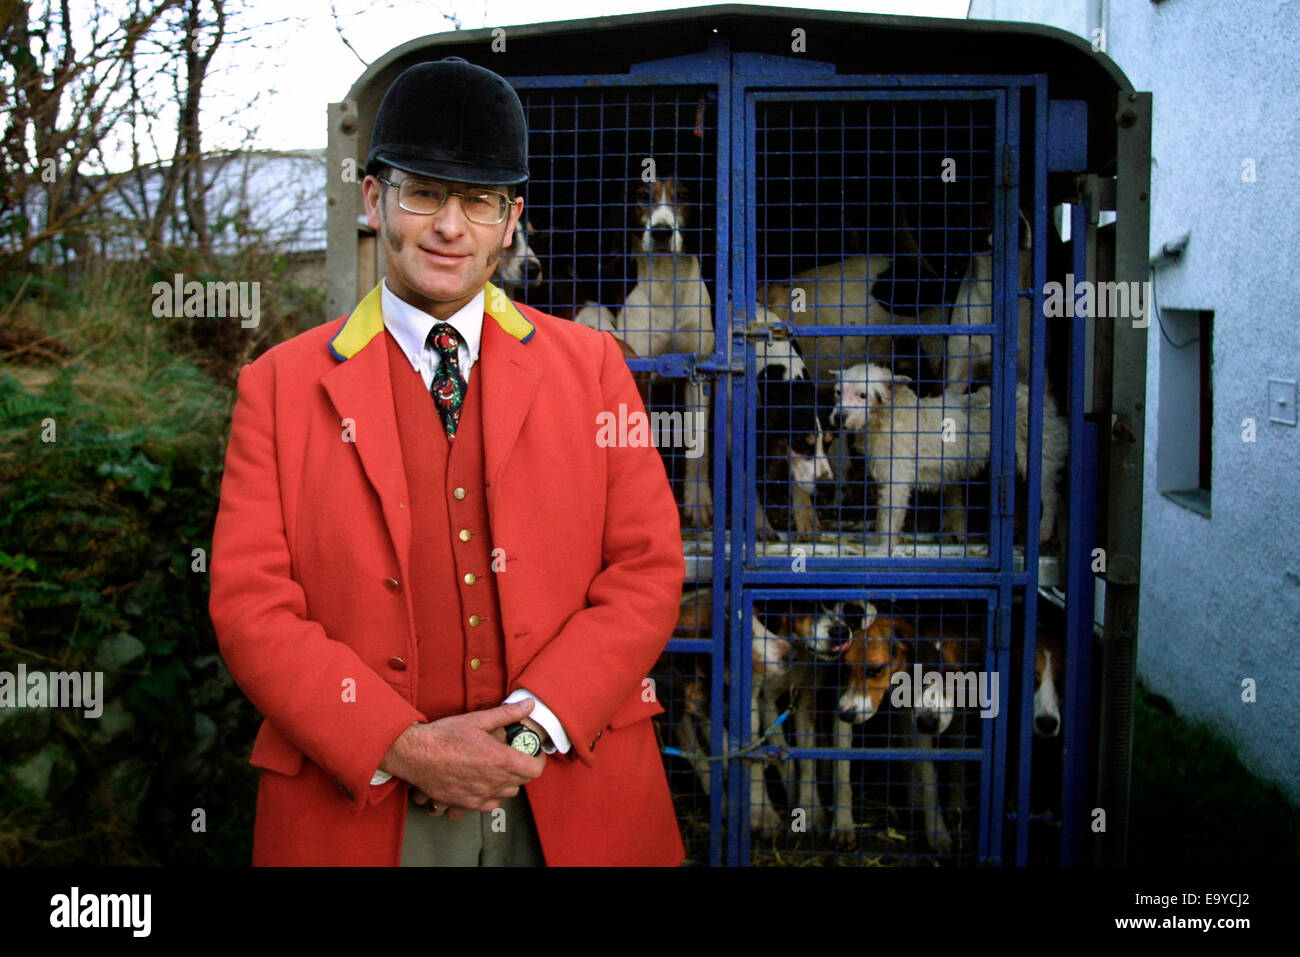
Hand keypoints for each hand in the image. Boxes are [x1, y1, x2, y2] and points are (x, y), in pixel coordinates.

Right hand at [380, 699, 545, 813]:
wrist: (414, 755)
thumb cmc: (444, 736)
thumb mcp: (477, 720)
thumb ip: (507, 714)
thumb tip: (528, 705)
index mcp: (500, 760)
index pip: (535, 770)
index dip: (538, 760)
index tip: (534, 752)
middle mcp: (493, 781)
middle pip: (522, 782)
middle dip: (522, 768)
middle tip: (513, 756)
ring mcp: (479, 795)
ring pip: (507, 794)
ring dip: (507, 783)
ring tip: (496, 768)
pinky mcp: (466, 804)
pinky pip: (489, 805)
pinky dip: (491, 795)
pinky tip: (483, 782)